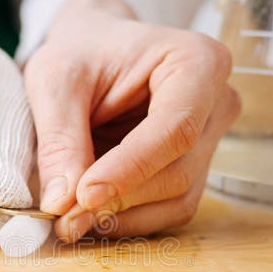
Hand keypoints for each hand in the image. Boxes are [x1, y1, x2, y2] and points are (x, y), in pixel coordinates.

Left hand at [24, 0, 240, 241]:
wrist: (93, 52)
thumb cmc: (80, 53)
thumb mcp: (55, 82)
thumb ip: (59, 140)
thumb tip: (60, 204)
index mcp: (197, 61)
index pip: (176, 129)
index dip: (130, 169)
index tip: (82, 196)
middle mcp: (217, 103)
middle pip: (178, 172)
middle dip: (119, 200)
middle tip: (63, 219)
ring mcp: (210, 141)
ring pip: (177, 199)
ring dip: (122, 217)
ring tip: (71, 217)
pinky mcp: (195, 170)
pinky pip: (169, 210)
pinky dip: (128, 220)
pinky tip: (92, 215)